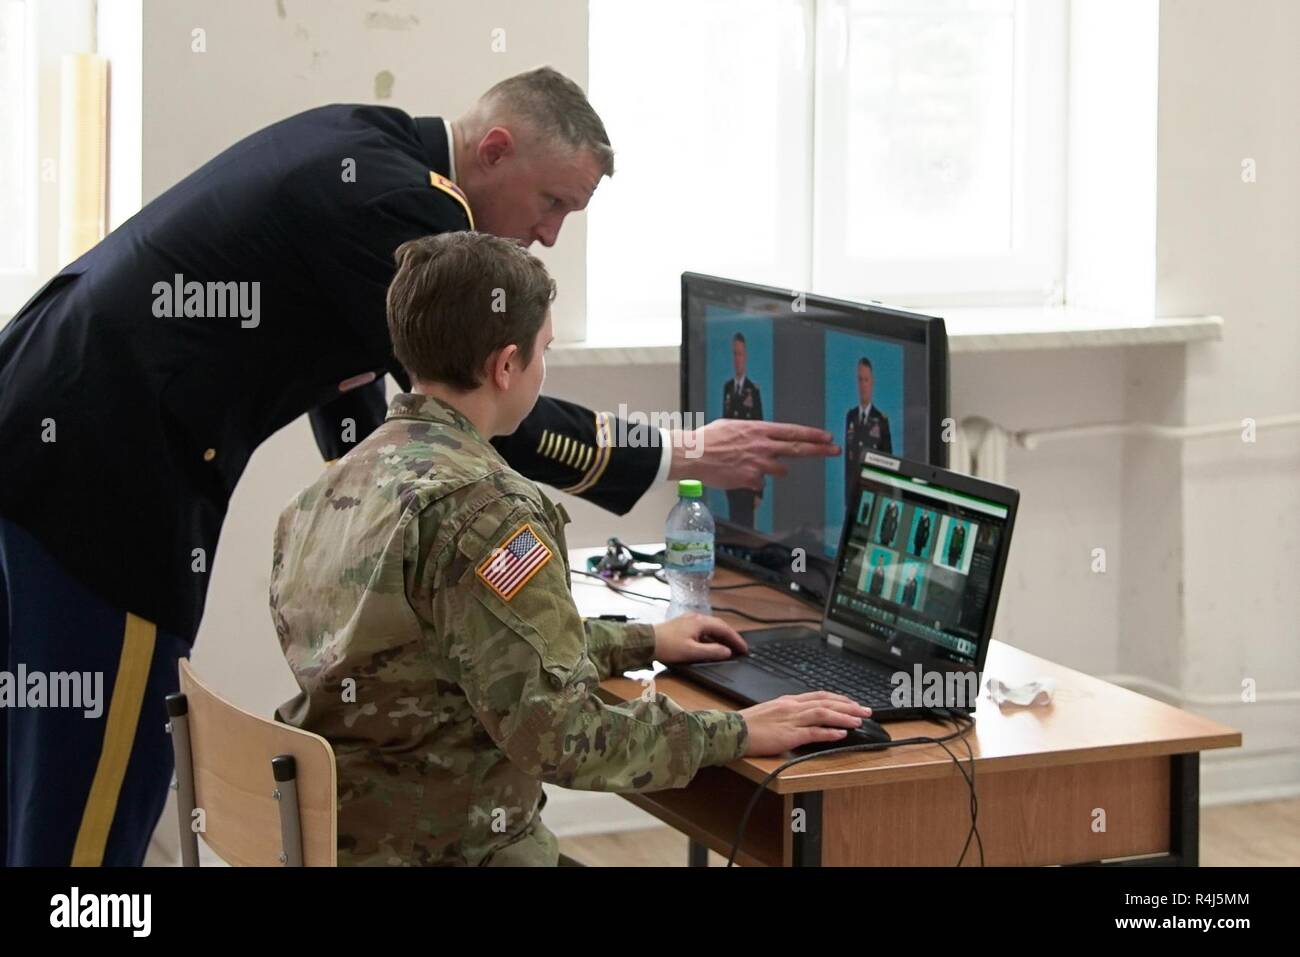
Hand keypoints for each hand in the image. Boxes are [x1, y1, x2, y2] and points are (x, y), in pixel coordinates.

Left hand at [652, 613, 747, 663]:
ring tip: (729, 648)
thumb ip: (712, 651)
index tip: (745, 649)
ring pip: (711, 628)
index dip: (736, 639)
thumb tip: (727, 651)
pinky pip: (703, 630)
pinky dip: (711, 638)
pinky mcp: (683, 625)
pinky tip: (711, 646)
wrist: (645, 642)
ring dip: (721, 637)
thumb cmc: (668, 646)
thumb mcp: (692, 652)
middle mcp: (696, 617)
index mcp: (700, 622)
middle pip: (719, 626)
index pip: (725, 629)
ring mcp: (689, 620)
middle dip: (731, 637)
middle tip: (740, 649)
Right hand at [669, 419, 838, 490]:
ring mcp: (758, 464)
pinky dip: (752, 480)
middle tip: (834, 451)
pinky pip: (759, 483)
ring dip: (773, 469)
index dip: (812, 435)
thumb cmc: (708, 439)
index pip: (793, 432)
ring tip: (753, 464)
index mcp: (759, 430)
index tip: (827, 437)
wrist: (693, 455)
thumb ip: (752, 433)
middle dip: (819, 450)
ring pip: (780, 470)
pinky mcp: (750, 479)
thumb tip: (761, 438)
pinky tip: (737, 474)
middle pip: (798, 449)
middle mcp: (763, 446)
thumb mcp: (732, 426)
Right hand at [739, 692, 872, 754]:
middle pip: (826, 702)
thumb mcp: (770, 712)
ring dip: (844, 717)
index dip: (838, 698)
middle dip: (848, 706)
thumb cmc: (747, 725)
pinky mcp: (788, 735)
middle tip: (866, 710)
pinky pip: (813, 732)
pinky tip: (842, 733)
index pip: (818, 696)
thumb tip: (801, 718)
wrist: (731, 731)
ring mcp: (791, 720)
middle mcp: (792, 707)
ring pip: (823, 714)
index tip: (852, 702)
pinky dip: (829, 732)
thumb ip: (786, 713)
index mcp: (788, 701)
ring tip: (860, 720)